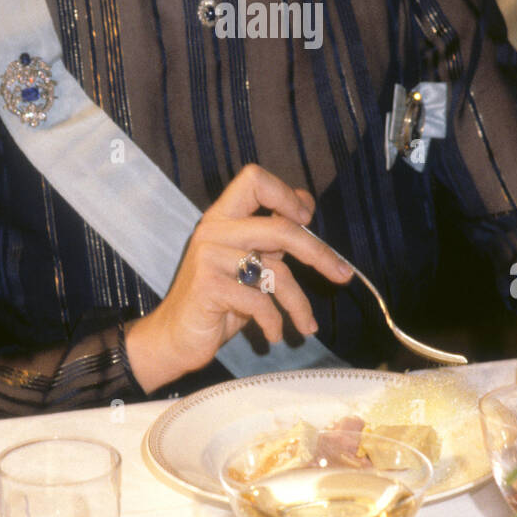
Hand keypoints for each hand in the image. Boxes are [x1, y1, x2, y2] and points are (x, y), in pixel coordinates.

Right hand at [127, 164, 352, 390]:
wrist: (174, 338)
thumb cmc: (217, 300)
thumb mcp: (247, 262)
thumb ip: (271, 234)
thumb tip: (306, 202)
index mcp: (222, 216)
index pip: (255, 178)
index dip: (286, 194)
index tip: (307, 220)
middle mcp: (213, 229)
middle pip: (280, 228)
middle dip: (319, 253)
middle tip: (342, 274)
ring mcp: (208, 256)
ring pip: (276, 272)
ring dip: (298, 304)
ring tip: (306, 325)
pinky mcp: (208, 286)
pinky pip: (260, 301)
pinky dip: (274, 323)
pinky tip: (274, 334)